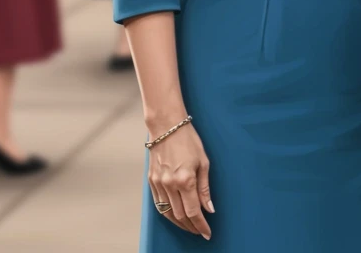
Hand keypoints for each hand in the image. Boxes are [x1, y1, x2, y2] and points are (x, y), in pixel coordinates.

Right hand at [146, 120, 213, 239]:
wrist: (166, 127)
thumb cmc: (189, 141)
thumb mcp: (204, 162)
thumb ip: (205, 188)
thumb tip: (209, 208)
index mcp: (185, 180)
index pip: (193, 211)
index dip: (200, 225)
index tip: (207, 233)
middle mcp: (170, 184)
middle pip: (180, 215)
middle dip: (191, 226)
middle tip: (200, 231)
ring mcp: (158, 184)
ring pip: (168, 213)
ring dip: (179, 223)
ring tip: (190, 227)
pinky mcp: (151, 181)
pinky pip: (159, 204)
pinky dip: (167, 213)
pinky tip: (175, 216)